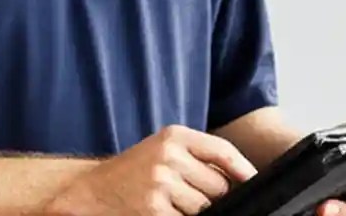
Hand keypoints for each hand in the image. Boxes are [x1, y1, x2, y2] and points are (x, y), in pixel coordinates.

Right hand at [45, 125, 257, 215]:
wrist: (92, 190)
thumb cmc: (134, 172)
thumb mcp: (164, 150)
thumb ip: (198, 157)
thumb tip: (239, 177)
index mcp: (175, 136)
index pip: (223, 151)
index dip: (244, 170)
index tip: (254, 182)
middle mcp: (169, 156)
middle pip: (218, 186)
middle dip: (216, 197)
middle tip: (195, 197)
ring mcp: (161, 184)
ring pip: (205, 208)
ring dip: (199, 212)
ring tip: (176, 205)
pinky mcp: (153, 209)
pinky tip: (168, 212)